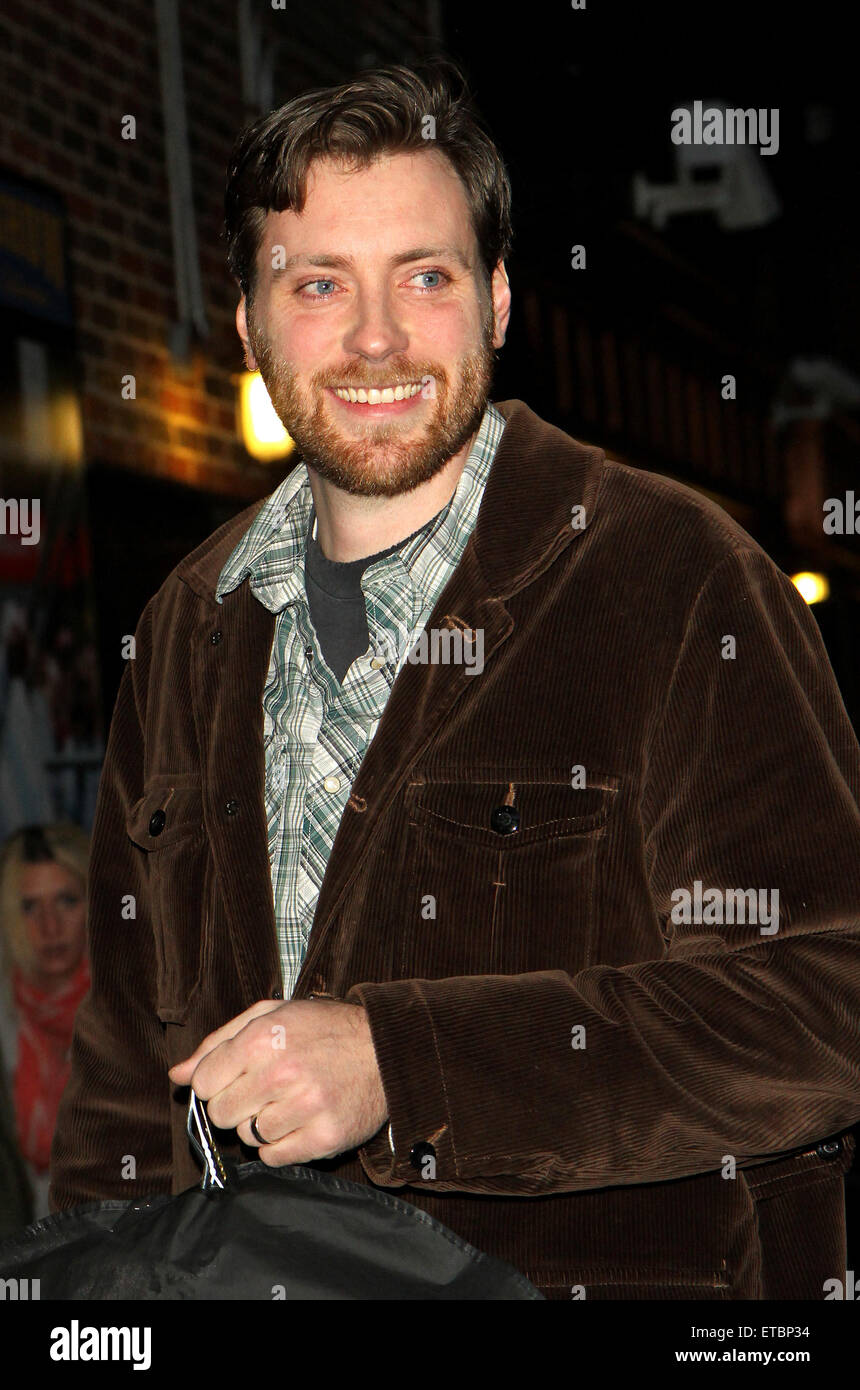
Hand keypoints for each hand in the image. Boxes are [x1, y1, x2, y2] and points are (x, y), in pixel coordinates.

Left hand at [167, 998, 388, 1164]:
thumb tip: (177, 1075)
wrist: (385, 1048)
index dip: (216, 1081)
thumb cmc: (322, 1029)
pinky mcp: (324, 1137)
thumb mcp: (270, 1015)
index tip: (237, 1076)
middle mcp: (281, 1073)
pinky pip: (273, 1158)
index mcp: (262, 1038)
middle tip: (264, 1089)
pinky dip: (281, 1144)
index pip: (203, 1082)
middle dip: (236, 1104)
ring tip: (289, 1100)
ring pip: (248, 1137)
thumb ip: (218, 1043)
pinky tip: (300, 1120)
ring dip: (262, 1124)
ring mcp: (305, 1108)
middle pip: (221, 1113)